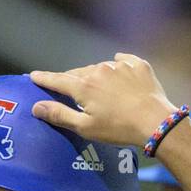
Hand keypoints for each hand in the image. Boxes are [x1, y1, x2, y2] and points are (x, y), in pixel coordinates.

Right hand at [30, 54, 177, 148]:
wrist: (156, 122)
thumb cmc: (119, 129)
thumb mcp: (86, 128)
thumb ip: (60, 115)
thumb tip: (36, 106)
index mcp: (84, 86)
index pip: (58, 80)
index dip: (44, 78)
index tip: (34, 76)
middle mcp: (99, 69)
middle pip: (79, 73)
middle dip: (73, 81)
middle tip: (73, 92)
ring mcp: (120, 65)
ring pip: (100, 68)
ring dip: (97, 77)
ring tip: (102, 91)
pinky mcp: (138, 65)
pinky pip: (123, 61)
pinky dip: (118, 67)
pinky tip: (120, 74)